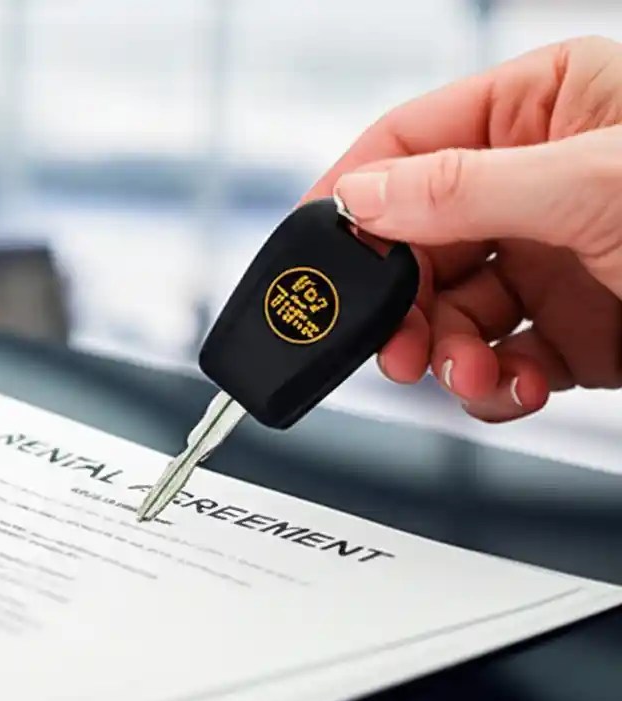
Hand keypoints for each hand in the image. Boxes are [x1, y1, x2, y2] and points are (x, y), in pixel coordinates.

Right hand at [301, 35, 621, 422]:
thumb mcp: (596, 184)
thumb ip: (464, 189)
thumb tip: (360, 197)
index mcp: (544, 109)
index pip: (410, 140)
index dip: (352, 194)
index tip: (312, 249)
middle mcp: (540, 183)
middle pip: (419, 240)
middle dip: (399, 299)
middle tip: (387, 341)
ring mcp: (557, 260)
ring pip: (452, 312)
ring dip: (444, 352)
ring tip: (462, 372)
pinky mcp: (579, 333)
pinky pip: (503, 361)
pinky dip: (493, 386)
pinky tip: (512, 387)